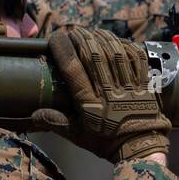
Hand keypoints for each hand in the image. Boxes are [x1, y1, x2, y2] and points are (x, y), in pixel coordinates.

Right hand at [44, 27, 170, 161]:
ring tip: (92, 31)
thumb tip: (34, 114)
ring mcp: (128, 85)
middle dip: (81, 38)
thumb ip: (56, 123)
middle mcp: (108, 91)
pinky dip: (126, 45)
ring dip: (102, 37)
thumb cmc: (107, 142)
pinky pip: (136, 58)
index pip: (73, 69)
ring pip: (114, 52)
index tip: (55, 38)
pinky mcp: (144, 83)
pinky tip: (118, 40)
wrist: (141, 148)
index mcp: (89, 103)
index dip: (62, 49)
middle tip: (73, 31)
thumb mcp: (78, 136)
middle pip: (93, 55)